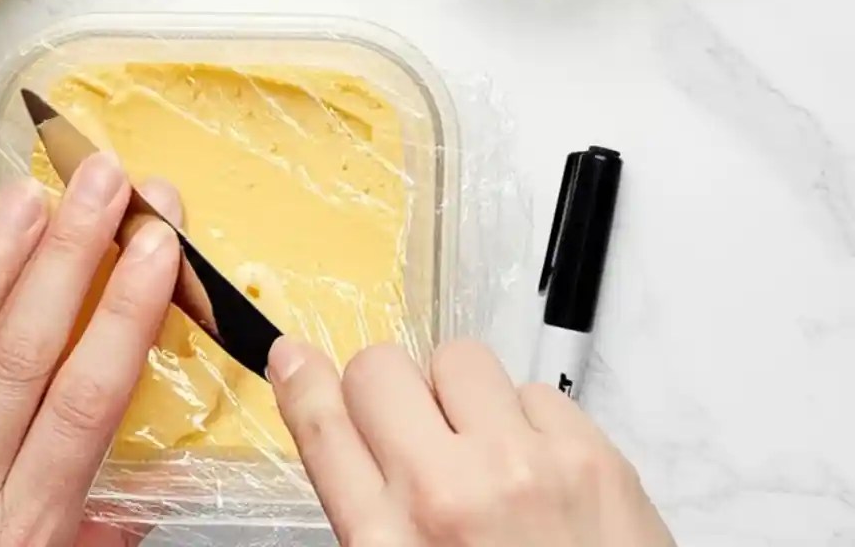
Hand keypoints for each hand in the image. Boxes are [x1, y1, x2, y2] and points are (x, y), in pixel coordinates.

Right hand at [268, 339, 674, 545]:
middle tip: (411, 425)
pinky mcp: (593, 457)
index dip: (302, 384)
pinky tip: (538, 470)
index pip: (323, 429)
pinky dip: (529, 422)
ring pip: (459, 360)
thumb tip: (350, 438)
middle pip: (379, 370)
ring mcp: (524, 467)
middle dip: (386, 390)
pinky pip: (534, 390)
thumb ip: (373, 515)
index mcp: (385, 545)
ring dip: (461, 396)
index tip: (295, 359)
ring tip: (483, 449)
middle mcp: (447, 496)